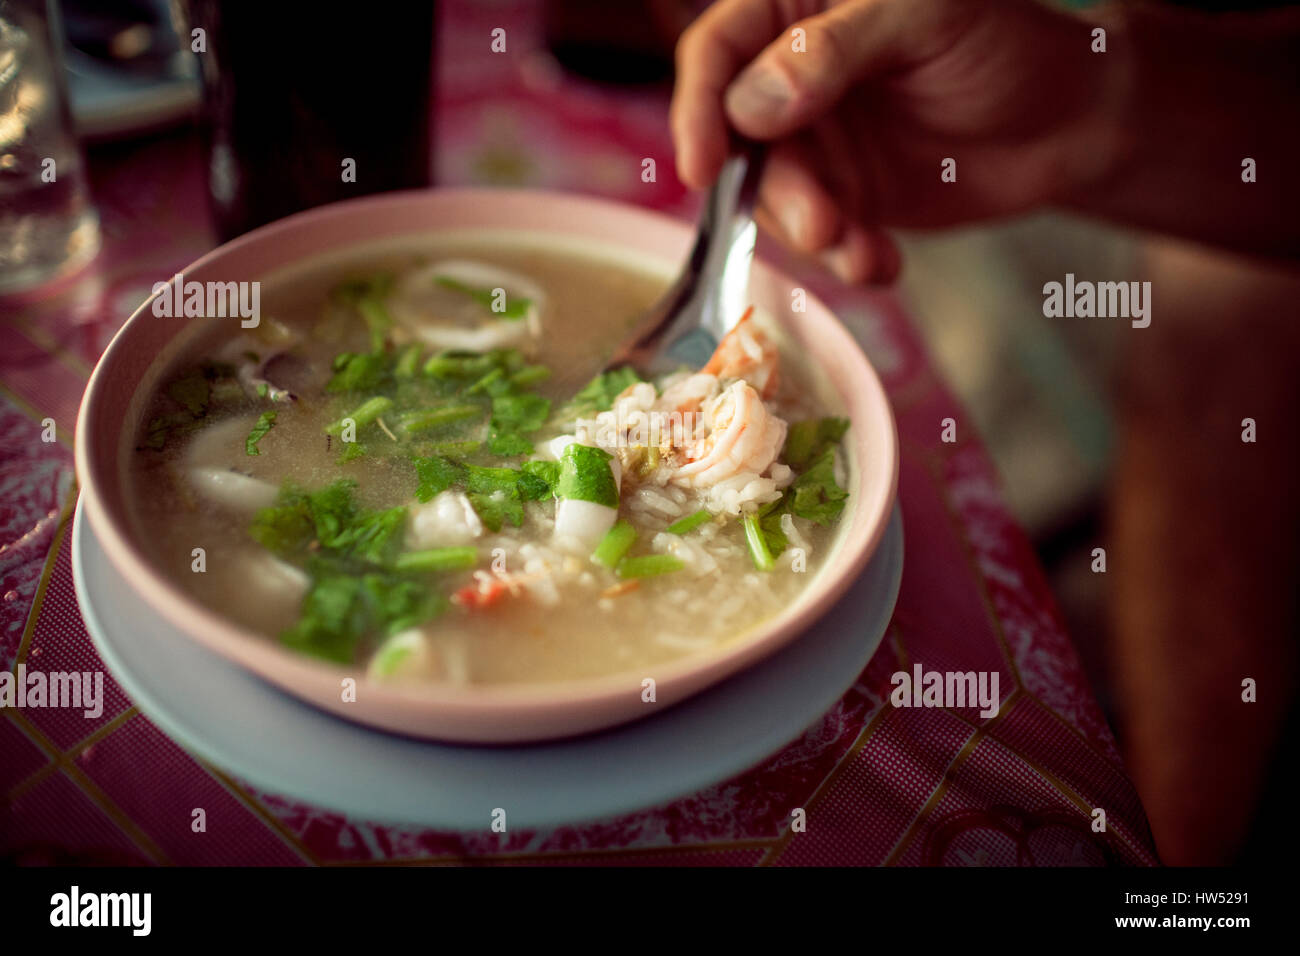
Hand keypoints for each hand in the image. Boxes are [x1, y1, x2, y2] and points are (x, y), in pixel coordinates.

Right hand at [670, 0, 1123, 282]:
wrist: (1069, 123)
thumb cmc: (1003, 42)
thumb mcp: (922, 18)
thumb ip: (832, 52)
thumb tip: (747, 107)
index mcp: (794, 11)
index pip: (717, 51)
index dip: (697, 107)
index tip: (702, 167)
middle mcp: (789, 79)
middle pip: (738, 140)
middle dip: (775, 192)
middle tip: (821, 225)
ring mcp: (814, 143)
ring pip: (773, 198)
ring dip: (811, 233)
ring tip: (863, 252)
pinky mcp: (842, 197)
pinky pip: (818, 237)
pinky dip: (843, 257)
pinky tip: (880, 263)